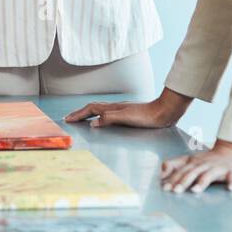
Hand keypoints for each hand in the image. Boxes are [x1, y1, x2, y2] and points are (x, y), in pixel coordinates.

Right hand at [65, 88, 189, 128]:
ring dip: (88, 114)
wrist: (164, 112)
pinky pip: (107, 114)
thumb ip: (109, 119)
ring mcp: (122, 110)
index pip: (91, 109)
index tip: (67, 119)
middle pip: (93, 108)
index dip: (78, 114)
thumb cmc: (147, 116)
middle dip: (80, 113)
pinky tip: (102, 121)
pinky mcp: (128, 114)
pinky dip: (99, 116)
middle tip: (70, 118)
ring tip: (81, 118)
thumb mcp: (126, 118)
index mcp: (113, 108)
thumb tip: (93, 124)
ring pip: (100, 110)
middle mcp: (116, 107)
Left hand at [160, 140, 231, 193]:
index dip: (172, 179)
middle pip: (192, 173)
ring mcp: (218, 168)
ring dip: (202, 183)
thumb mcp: (189, 160)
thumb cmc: (208, 160)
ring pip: (209, 175)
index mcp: (193, 162)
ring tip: (195, 191)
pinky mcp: (231, 171)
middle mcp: (204, 164)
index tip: (165, 188)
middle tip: (176, 191)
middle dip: (183, 181)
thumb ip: (173, 164)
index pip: (181, 171)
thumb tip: (161, 174)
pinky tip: (231, 189)